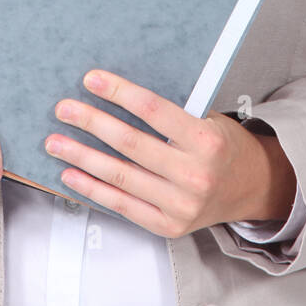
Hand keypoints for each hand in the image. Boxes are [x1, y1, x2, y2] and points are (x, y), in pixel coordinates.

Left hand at [45, 69, 296, 237]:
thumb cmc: (222, 145)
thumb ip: (170, 112)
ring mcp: (181, 205)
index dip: (119, 92)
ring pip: (120, 177)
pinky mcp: (169, 226)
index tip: (91, 79)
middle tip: (64, 108)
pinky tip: (72, 174)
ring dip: (82, 157)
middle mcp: (195, 175)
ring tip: (56, 142)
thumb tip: (115, 92)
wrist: (250, 188)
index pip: (153, 110)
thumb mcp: (208, 120)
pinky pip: (122, 206)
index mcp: (206, 140)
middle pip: (130, 144)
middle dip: (91, 123)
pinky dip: (93, 189)